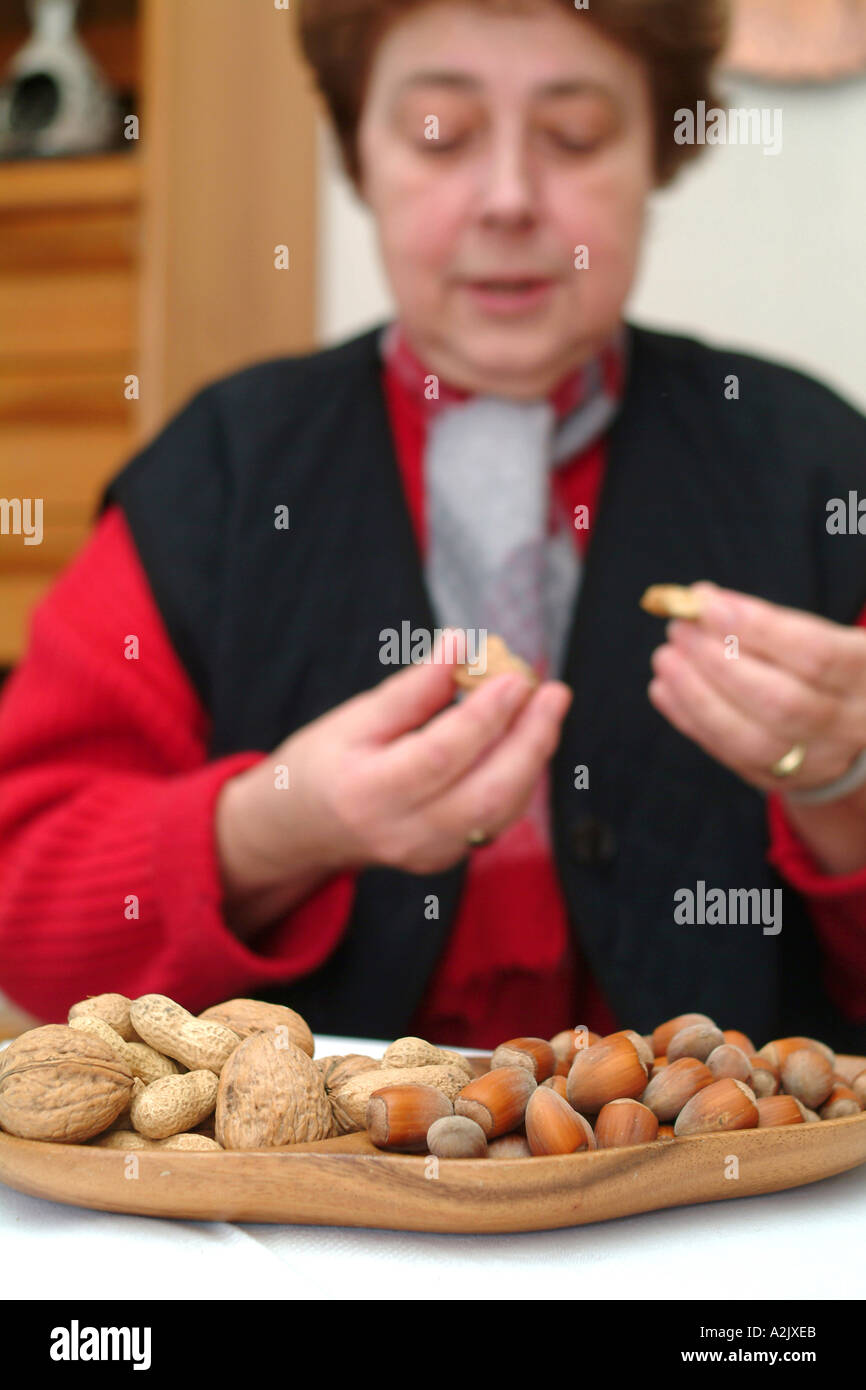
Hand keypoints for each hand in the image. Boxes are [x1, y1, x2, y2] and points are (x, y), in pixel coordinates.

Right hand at [216, 634, 572, 929]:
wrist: (302, 829)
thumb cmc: (324, 762)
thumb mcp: (354, 718)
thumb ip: (412, 690)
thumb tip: (462, 644)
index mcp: (367, 792)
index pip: (439, 756)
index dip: (484, 715)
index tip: (515, 676)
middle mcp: (402, 832)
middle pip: (486, 795)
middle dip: (530, 741)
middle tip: (553, 693)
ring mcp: (428, 854)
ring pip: (501, 811)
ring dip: (533, 756)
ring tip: (546, 707)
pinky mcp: (447, 858)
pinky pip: (497, 818)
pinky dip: (519, 776)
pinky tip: (526, 738)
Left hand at [647, 582, 865, 795]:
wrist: (856, 731)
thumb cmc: (828, 668)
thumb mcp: (823, 638)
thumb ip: (768, 623)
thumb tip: (700, 601)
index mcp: (864, 674)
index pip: (814, 653)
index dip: (756, 628)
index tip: (707, 603)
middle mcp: (849, 723)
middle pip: (780, 701)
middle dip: (719, 662)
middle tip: (680, 629)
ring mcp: (815, 760)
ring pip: (751, 739)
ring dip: (697, 695)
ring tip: (666, 658)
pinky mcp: (782, 780)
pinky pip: (730, 756)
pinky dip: (691, 721)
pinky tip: (665, 689)